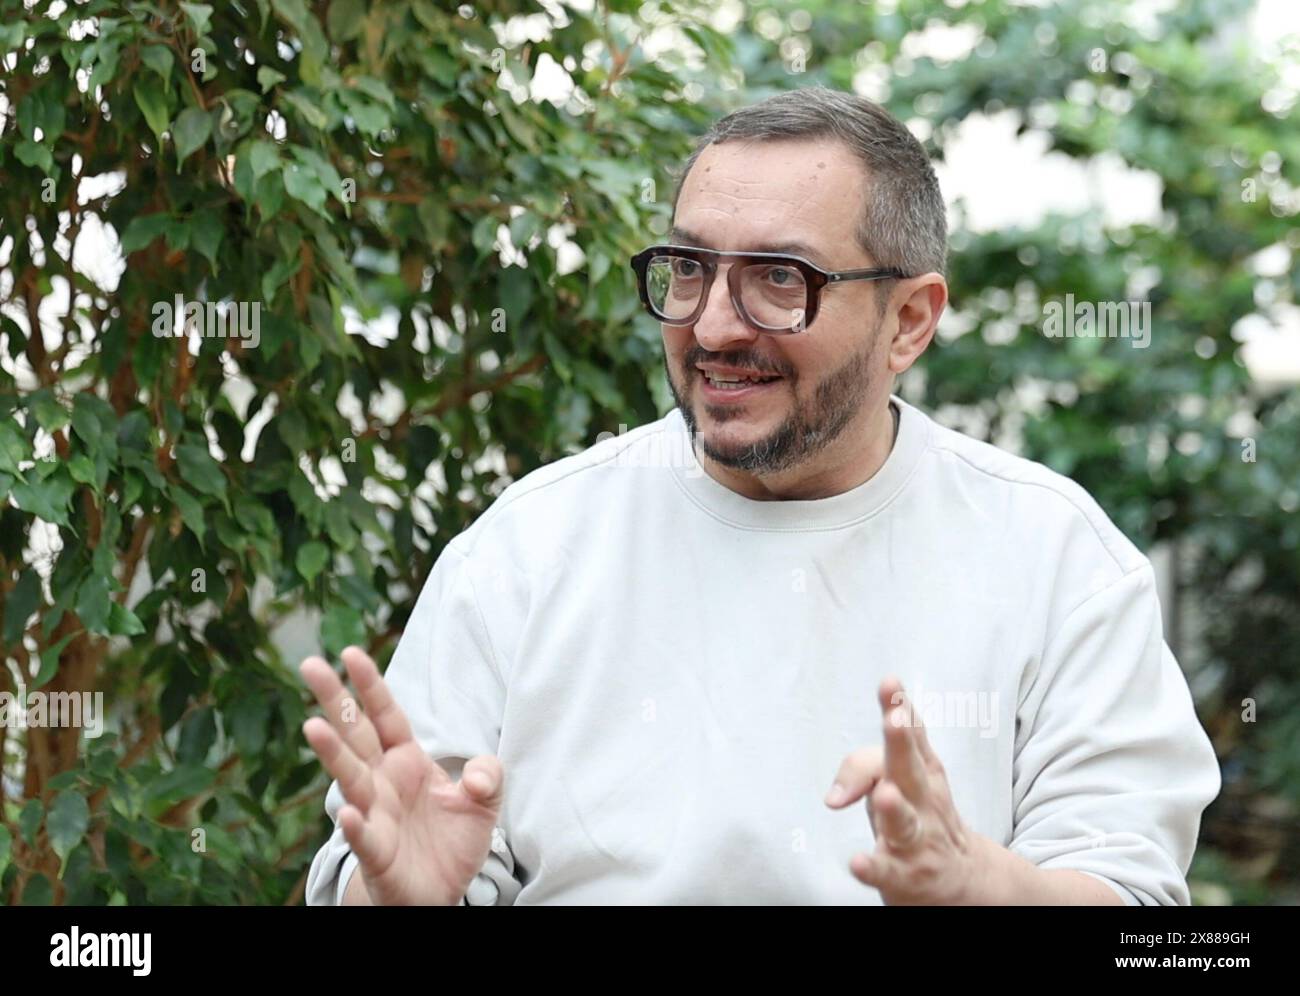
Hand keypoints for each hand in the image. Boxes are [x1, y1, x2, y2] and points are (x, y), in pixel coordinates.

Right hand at [300, 646, 503, 905]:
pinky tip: (347, 812)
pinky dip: (354, 825)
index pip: (386, 715)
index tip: (350, 653)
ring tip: (314, 727)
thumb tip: (476, 775)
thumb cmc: (451, 841)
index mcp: (406, 760)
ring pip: (351, 779)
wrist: (440, 893)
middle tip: (309, 665)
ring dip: (333, 754)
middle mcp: (383, 781)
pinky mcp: (377, 852)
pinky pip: (364, 836)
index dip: (370, 686)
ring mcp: (375, 815)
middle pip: (356, 735)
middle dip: (334, 701)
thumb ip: (488, 775)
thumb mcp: (486, 801)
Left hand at [824, 676, 983, 904]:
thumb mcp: (901, 783)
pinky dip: (874, 866)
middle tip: (894, 719)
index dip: (899, 707)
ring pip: (904, 821)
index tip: (889, 683)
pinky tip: (858, 861)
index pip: (913, 735)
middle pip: (911, 768)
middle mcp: (923, 802)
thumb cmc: (922, 819)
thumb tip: (833, 795)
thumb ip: (863, 767)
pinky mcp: (907, 876)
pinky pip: (888, 871)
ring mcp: (918, 839)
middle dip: (901, 742)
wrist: (967, 883)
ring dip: (893, 806)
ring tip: (884, 794)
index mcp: (924, 773)